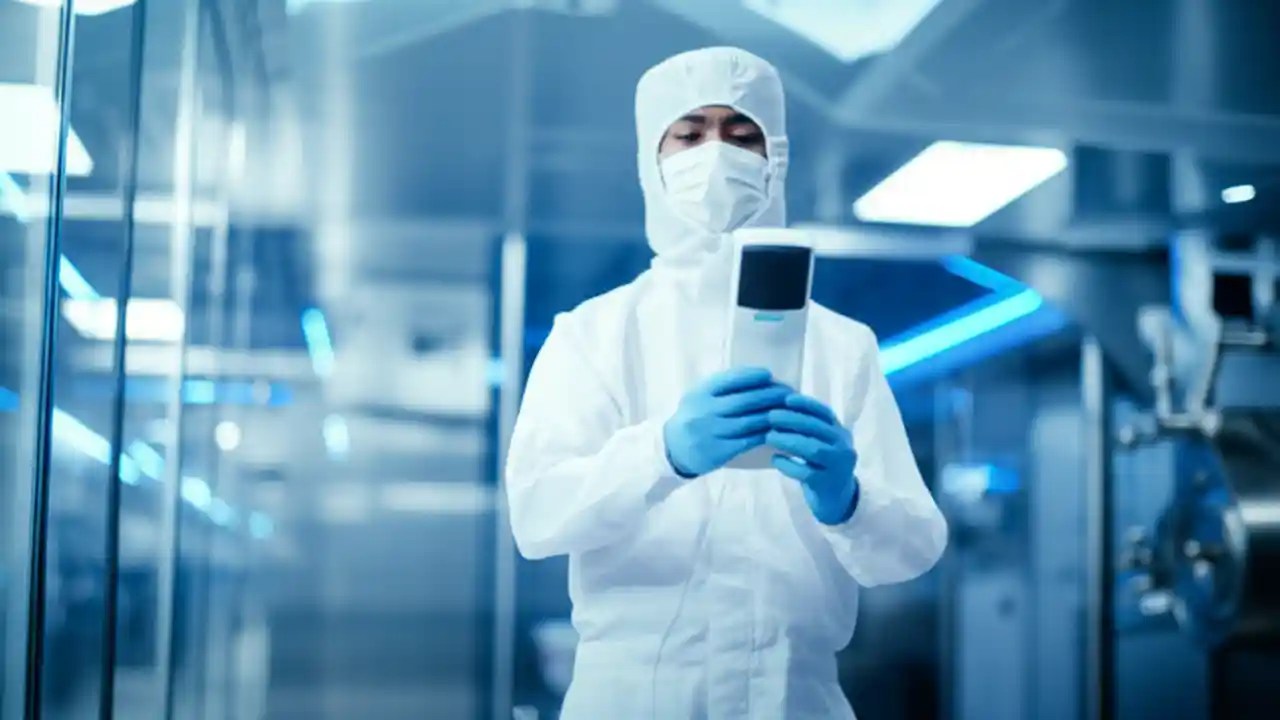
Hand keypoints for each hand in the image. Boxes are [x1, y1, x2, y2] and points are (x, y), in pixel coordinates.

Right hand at [664, 368, 790, 477]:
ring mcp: (712, 432)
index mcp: (701, 393)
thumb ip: (723, 386)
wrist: (673, 448)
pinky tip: (777, 429)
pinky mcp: (720, 451)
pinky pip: (748, 441)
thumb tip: (760, 376)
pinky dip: (765, 434)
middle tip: (789, 392)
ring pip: (749, 422)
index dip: (752, 376)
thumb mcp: (700, 395)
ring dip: (772, 415)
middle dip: (769, 395)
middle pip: (744, 401)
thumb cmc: (695, 416)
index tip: (770, 375)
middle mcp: (705, 411)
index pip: (730, 380)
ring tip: (788, 410)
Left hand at [767, 394, 858, 524]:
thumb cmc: (821, 464)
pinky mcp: (826, 484)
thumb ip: (808, 427)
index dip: (806, 404)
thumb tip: (778, 405)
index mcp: (841, 433)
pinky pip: (806, 472)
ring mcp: (837, 467)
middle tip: (771, 416)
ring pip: (814, 450)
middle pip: (818, 429)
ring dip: (789, 440)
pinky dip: (788, 464)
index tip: (786, 398)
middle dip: (793, 420)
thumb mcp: (821, 442)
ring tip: (769, 436)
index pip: (825, 413)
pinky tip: (775, 459)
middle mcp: (844, 448)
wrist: (836, 498)